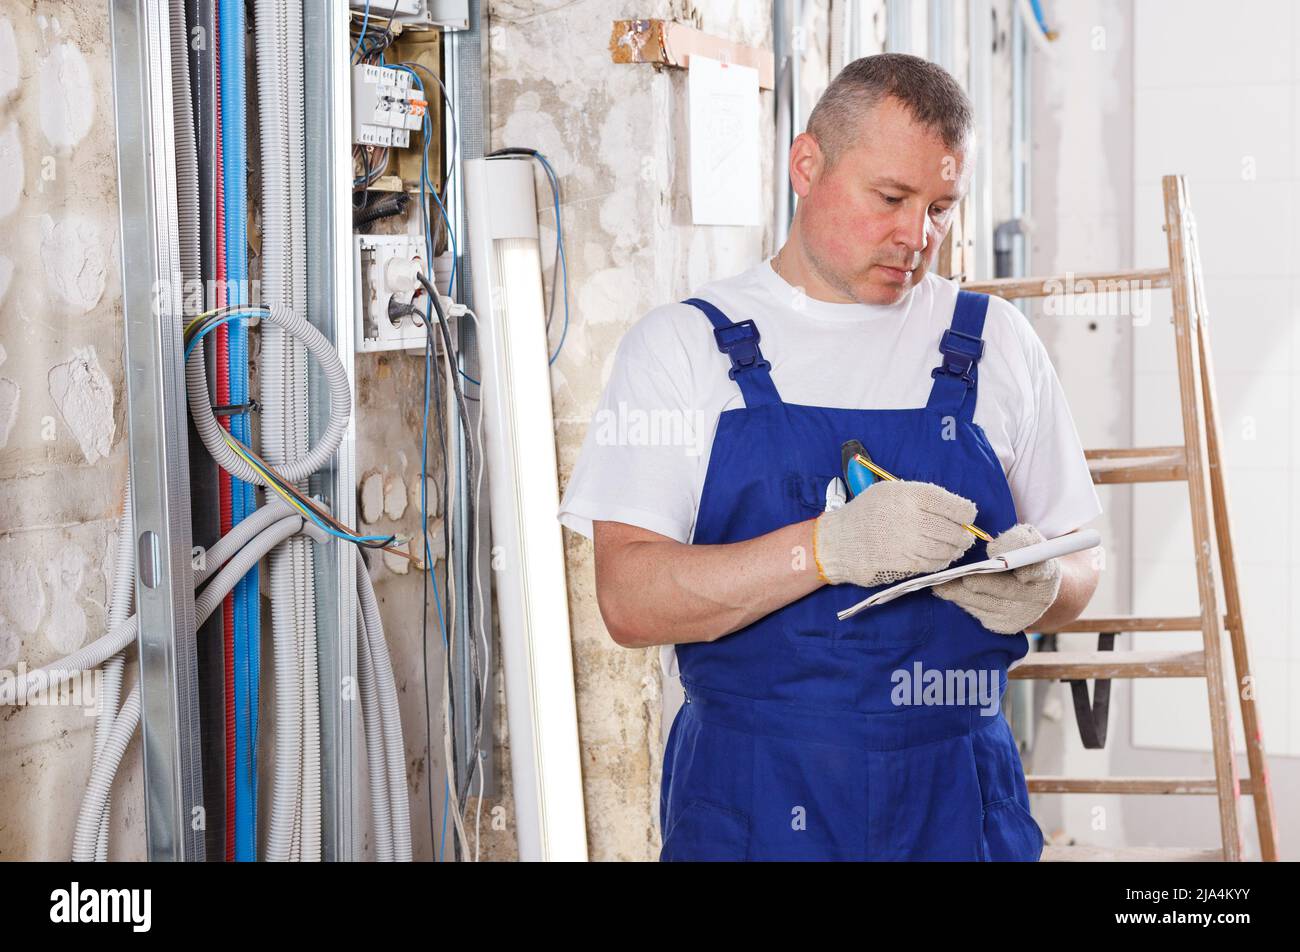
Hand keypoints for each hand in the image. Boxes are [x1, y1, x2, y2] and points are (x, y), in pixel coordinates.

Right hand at [813, 479, 976, 586]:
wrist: (838, 540)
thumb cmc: (865, 513)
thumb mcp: (889, 491)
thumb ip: (920, 497)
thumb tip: (954, 510)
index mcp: (909, 495)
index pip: (952, 505)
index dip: (966, 513)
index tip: (967, 516)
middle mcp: (910, 517)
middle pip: (952, 530)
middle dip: (963, 535)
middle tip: (964, 537)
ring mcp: (907, 542)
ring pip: (945, 549)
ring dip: (954, 550)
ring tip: (953, 548)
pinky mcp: (903, 562)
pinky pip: (932, 564)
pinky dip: (940, 562)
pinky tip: (938, 558)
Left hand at [932, 522, 1061, 633]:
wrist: (1034, 588)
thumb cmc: (1025, 556)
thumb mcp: (1026, 539)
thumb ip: (1016, 539)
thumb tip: (994, 552)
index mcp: (1047, 571)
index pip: (1039, 569)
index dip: (1030, 571)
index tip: (1014, 570)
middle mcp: (1037, 597)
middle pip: (1005, 590)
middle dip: (982, 583)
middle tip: (960, 578)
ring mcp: (1021, 615)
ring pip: (985, 604)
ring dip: (962, 593)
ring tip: (940, 584)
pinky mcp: (1004, 626)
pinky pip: (978, 613)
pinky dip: (963, 601)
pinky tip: (948, 591)